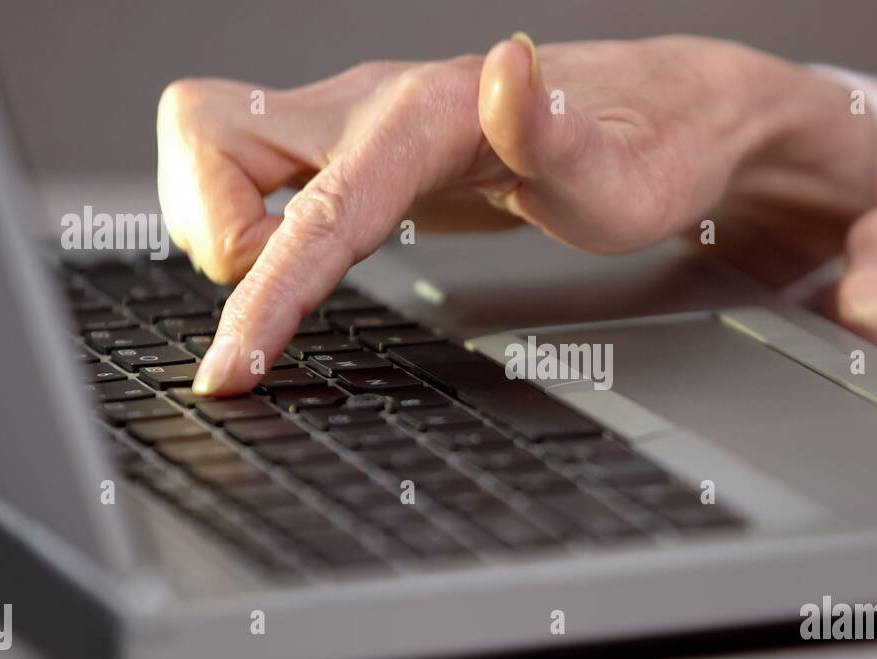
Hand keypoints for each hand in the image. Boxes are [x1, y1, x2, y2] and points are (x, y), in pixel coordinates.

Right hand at [156, 34, 876, 394]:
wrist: (665, 114)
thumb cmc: (650, 151)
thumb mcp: (626, 174)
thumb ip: (562, 136)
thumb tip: (511, 68)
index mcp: (428, 117)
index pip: (315, 209)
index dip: (263, 294)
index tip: (233, 370)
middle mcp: (376, 105)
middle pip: (212, 131)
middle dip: (215, 233)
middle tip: (283, 299)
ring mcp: (362, 123)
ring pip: (219, 139)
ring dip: (222, 220)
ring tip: (293, 281)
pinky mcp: (363, 149)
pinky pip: (259, 167)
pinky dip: (250, 220)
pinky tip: (299, 264)